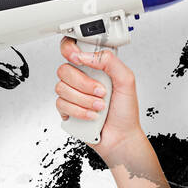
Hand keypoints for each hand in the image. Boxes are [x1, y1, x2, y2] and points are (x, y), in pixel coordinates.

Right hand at [56, 36, 145, 161]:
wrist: (121, 137)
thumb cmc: (125, 111)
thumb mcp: (126, 80)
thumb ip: (109, 61)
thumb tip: (86, 55)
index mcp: (94, 67)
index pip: (72, 49)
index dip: (69, 50)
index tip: (78, 59)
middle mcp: (81, 79)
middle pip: (64, 70)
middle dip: (83, 83)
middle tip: (100, 91)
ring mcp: (72, 94)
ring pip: (61, 88)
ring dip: (84, 100)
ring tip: (99, 106)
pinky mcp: (66, 110)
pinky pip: (61, 105)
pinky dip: (79, 111)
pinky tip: (91, 115)